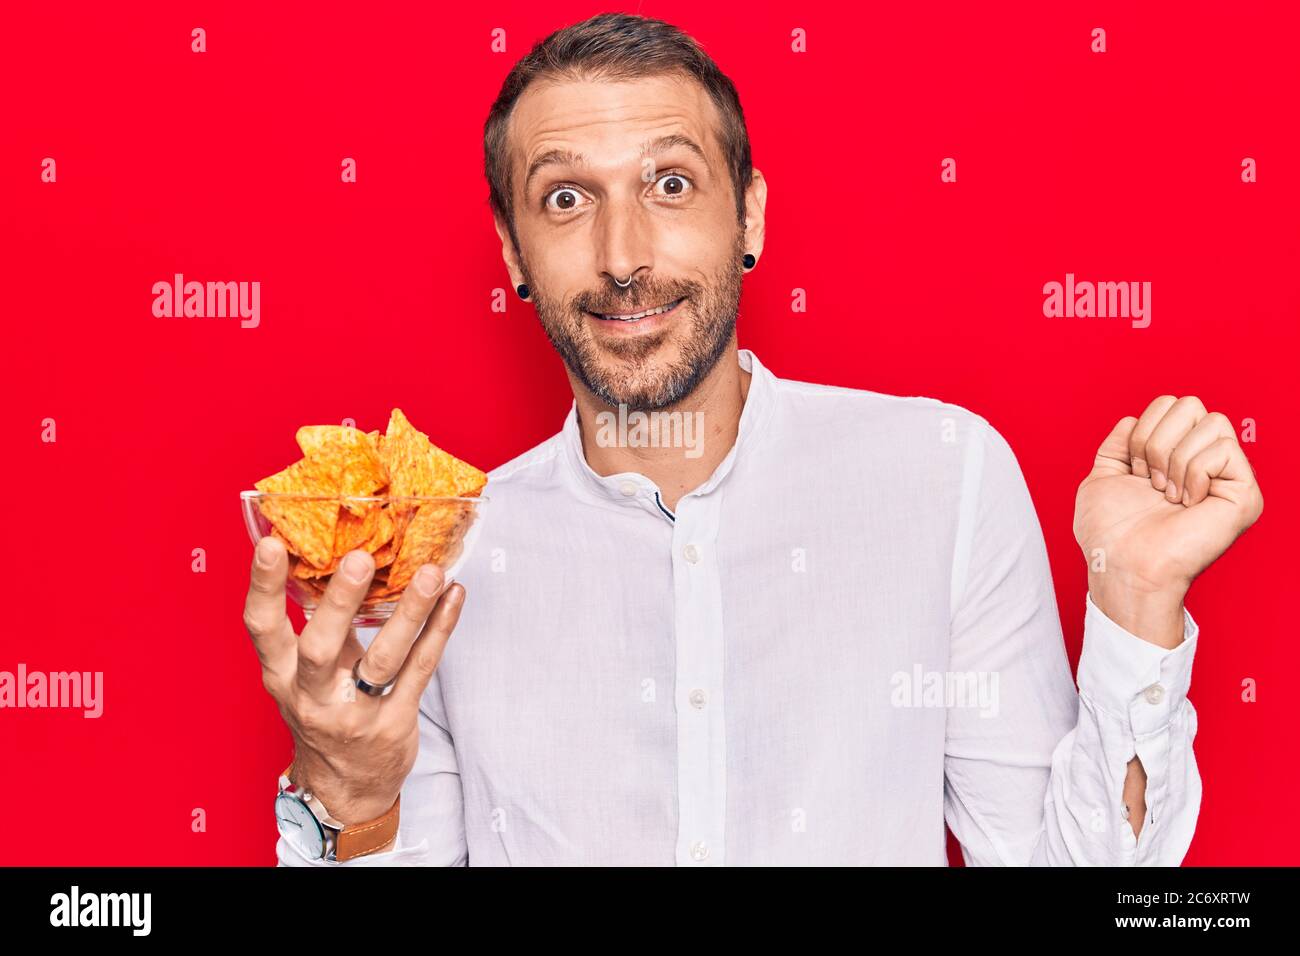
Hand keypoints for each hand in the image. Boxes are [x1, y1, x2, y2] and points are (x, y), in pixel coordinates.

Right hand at [243, 536, 465, 822]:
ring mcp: (357, 712)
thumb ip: (317, 624)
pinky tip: (454, 596)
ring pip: (383, 659)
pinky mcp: (396, 721)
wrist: (344, 789)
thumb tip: (335, 554)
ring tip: (432, 573)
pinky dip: (440, 629)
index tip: (269, 544)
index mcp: (281, 676)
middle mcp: (314, 696)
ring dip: (410, 612)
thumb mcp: (303, 676)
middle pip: (320, 648)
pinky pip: (421, 669)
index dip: (263, 587)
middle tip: (359, 558)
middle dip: (340, 603)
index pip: (263, 629)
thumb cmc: (324, 713)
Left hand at [1073, 395, 1262, 645]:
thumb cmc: (1110, 533)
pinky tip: (1187, 502)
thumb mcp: (1102, 478)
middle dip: (1157, 440)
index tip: (1135, 471)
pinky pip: (1223, 448)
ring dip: (1174, 459)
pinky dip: (1194, 472)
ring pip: (1211, 420)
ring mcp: (1227, 477)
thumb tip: (1132, 419)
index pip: (1170, 404)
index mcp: (1175, 458)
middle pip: (1191, 404)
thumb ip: (1118, 445)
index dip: (1143, 431)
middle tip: (1151, 481)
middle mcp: (1204, 463)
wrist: (1123, 565)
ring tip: (1168, 495)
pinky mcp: (1245, 493)